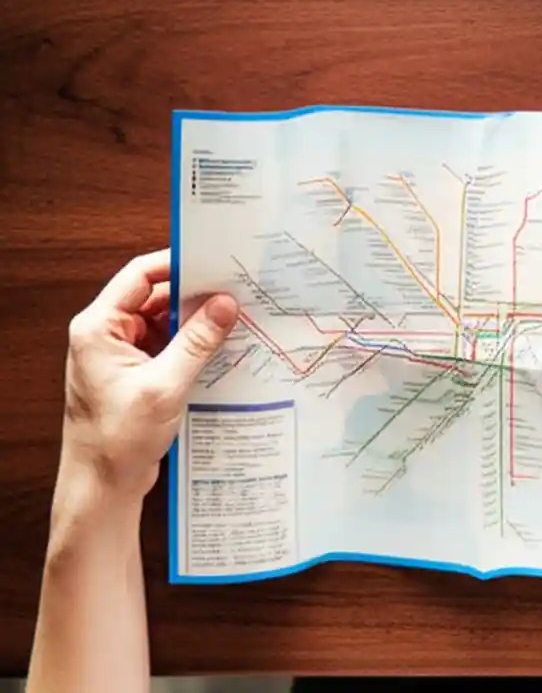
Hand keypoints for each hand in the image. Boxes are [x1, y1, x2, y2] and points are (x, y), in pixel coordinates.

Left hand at [61, 249, 238, 500]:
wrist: (103, 484)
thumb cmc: (117, 440)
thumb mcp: (165, 385)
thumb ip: (197, 341)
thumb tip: (225, 304)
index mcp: (98, 327)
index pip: (140, 276)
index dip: (177, 266)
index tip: (215, 264)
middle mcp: (106, 334)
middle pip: (155, 297)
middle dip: (194, 297)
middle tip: (235, 295)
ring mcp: (122, 354)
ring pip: (165, 322)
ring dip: (196, 324)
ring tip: (232, 323)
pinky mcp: (137, 373)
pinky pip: (168, 346)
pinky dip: (192, 346)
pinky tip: (219, 350)